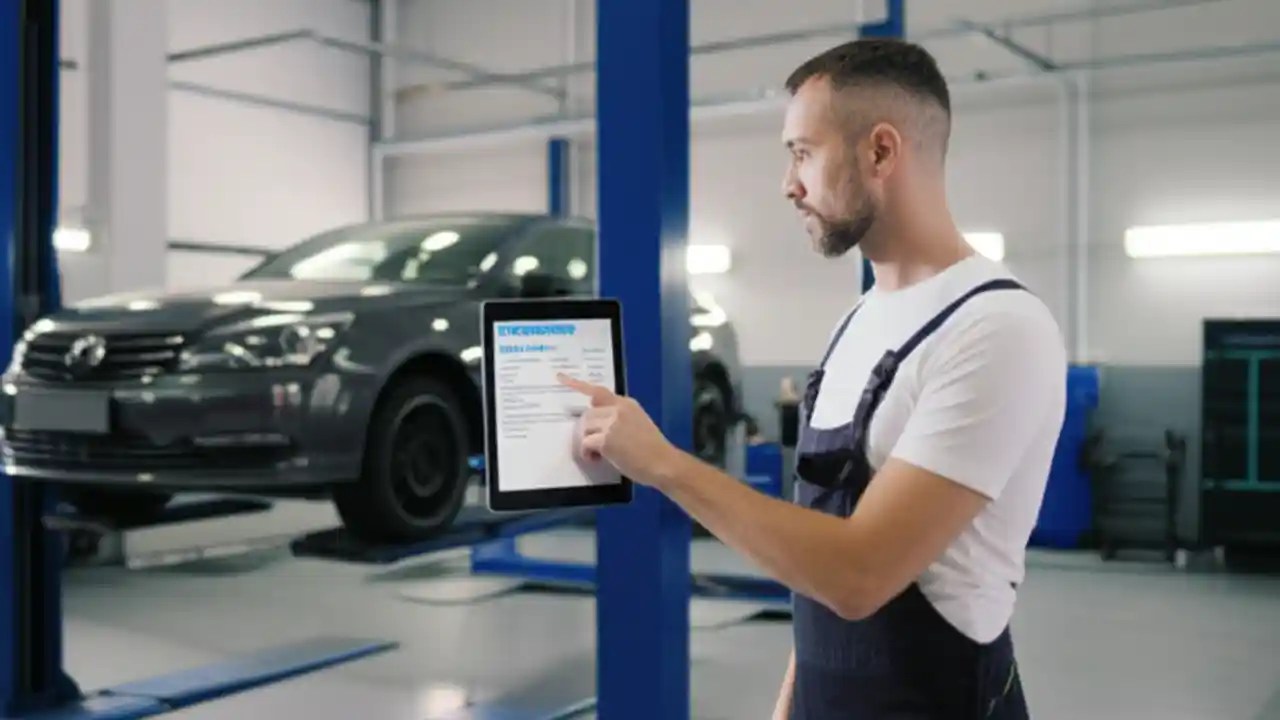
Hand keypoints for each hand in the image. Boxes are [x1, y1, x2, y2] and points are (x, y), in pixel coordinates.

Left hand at [557, 373, 681, 487]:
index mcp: (626, 404)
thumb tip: (598, 423)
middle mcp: (618, 409)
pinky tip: (597, 459)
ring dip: (588, 442)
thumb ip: (619, 418)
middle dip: (588, 431)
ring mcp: (612, 423)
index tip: (560, 377)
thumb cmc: (653, 449)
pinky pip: (586, 443)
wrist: (663, 463)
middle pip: (587, 415)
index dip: (577, 384)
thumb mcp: (638, 424)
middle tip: (596, 446)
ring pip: (586, 428)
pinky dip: (588, 453)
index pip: (598, 391)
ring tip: (600, 455)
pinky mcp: (606, 439)